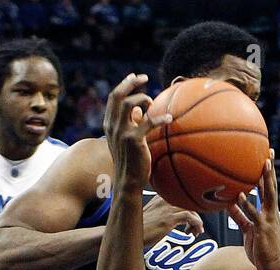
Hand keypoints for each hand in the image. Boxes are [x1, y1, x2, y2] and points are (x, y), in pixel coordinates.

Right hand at [103, 73, 164, 190]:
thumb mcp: (128, 141)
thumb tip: (141, 111)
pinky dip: (159, 118)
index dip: (123, 85)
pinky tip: (169, 118)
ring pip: (128, 103)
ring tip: (153, 102)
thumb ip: (132, 124)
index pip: (113, 98)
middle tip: (143, 77)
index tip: (134, 77)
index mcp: (110, 124)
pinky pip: (147, 122)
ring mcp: (121, 132)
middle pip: (117, 95)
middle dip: (129, 82)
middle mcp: (112, 126)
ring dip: (142, 98)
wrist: (129, 182)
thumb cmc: (131, 162)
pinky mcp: (133, 140)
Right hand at [143, 194, 201, 246]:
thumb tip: (177, 219)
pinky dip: (196, 225)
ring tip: (193, 233)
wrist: (129, 235)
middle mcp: (164, 199)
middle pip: (189, 203)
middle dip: (195, 217)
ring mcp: (167, 208)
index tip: (189, 221)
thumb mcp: (153, 216)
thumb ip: (164, 214)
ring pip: (192, 209)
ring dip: (196, 222)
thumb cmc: (140, 229)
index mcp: (160, 196)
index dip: (190, 210)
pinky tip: (191, 233)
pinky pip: (190, 217)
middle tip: (192, 229)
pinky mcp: (169, 218)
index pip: (182, 198)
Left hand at [228, 156, 279, 269]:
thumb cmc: (261, 251)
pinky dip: (247, 203)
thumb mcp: (248, 231)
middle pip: (271, 186)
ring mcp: (268, 220)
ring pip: (268, 195)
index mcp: (269, 212)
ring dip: (265, 179)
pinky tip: (240, 194)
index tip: (267, 157)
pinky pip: (253, 214)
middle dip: (270, 169)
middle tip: (269, 152)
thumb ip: (239, 217)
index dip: (267, 174)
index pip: (268, 189)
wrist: (272, 268)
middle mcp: (271, 212)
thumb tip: (229, 205)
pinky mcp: (261, 229)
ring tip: (263, 163)